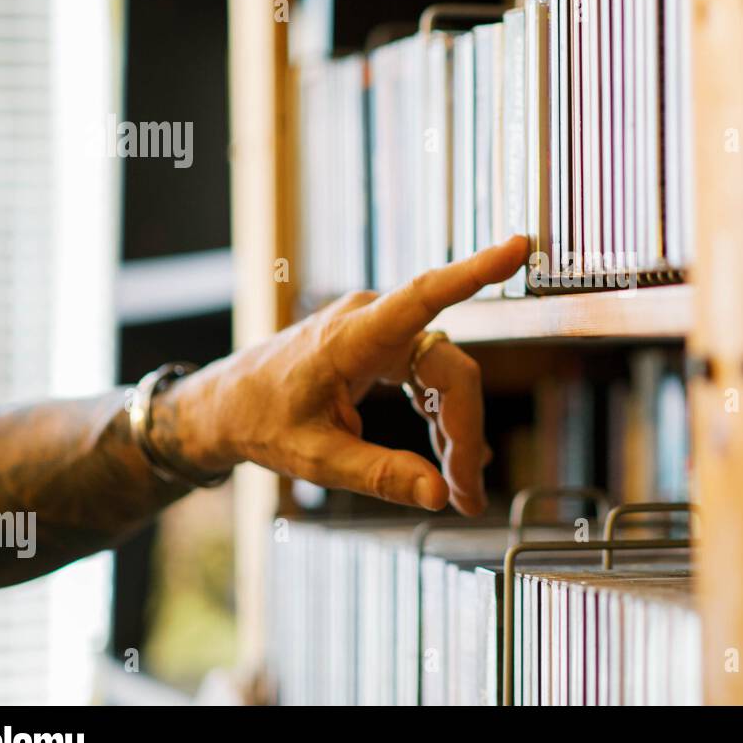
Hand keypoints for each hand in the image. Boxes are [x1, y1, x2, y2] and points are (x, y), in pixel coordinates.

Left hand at [162, 236, 528, 515]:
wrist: (226, 405)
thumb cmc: (260, 422)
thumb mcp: (315, 458)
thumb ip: (379, 475)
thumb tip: (438, 495)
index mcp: (351, 337)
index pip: (424, 296)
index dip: (475, 272)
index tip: (517, 247)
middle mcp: (372, 322)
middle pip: (450, 369)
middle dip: (466, 433)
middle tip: (468, 495)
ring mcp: (380, 331)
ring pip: (446, 375)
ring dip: (457, 431)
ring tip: (458, 488)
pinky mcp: (384, 345)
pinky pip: (431, 377)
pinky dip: (442, 418)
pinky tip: (446, 456)